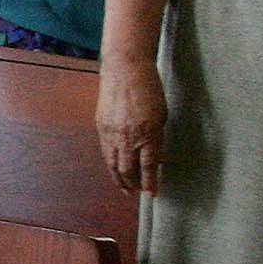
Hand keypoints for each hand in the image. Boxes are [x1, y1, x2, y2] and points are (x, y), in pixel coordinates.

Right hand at [96, 55, 167, 195]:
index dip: (150, 183)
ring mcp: (112, 132)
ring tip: (124, 187)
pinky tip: (114, 168)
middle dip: (132, 184)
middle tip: (136, 192)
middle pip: (128, 169)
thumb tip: (156, 158)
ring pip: (113, 163)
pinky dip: (110, 163)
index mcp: (147, 132)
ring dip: (119, 178)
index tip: (152, 194)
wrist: (125, 68)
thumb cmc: (148, 88)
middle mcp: (128, 136)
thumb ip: (158, 138)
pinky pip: (105, 151)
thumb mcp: (161, 115)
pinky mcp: (101, 126)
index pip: (148, 166)